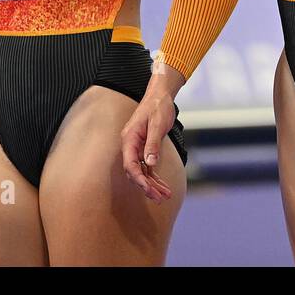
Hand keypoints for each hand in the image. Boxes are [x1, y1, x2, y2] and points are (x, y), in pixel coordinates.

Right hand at [120, 85, 179, 202]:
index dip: (138, 178)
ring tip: (165, 196)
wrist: (160, 96)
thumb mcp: (157, 124)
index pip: (130, 164)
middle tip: (160, 198)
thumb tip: (150, 164)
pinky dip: (156, 178)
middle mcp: (130, 146)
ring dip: (153, 185)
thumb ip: (152, 144)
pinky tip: (164, 187)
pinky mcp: (146, 149)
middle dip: (147, 186)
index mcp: (129, 139)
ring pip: (143, 172)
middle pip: (135, 172)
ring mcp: (137, 148)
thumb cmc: (158, 107)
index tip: (148, 189)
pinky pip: (149, 167)